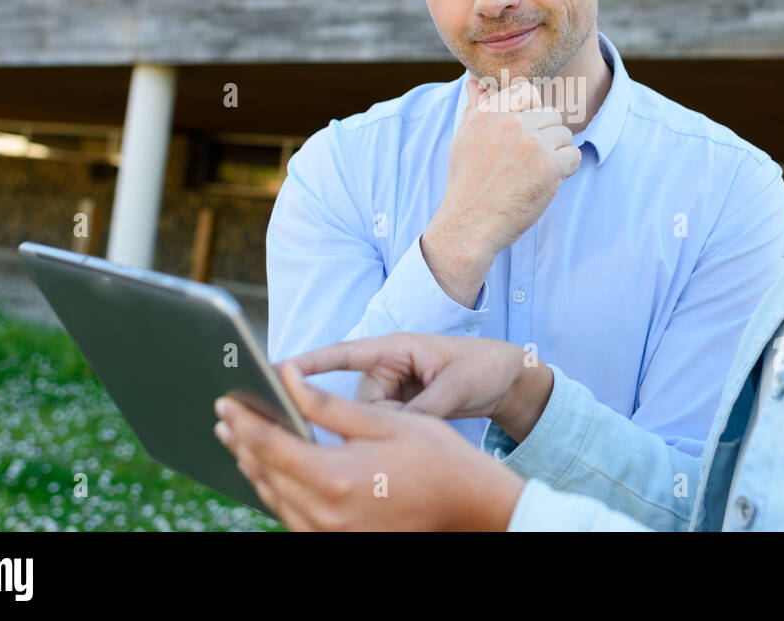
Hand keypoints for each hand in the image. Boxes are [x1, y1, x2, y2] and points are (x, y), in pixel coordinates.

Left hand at [214, 361, 524, 530]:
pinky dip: (276, 489)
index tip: (226, 399)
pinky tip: (272, 472)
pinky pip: (292, 515)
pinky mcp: (337, 541)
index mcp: (335, 478)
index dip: (244, 419)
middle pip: (265, 473)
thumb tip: (285, 376)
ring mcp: (329, 533)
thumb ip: (327, 403)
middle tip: (225, 414)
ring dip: (254, 466)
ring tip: (239, 439)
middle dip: (242, 441)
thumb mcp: (384, 421)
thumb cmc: (436, 458)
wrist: (470, 506)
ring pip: (274, 497)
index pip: (270, 445)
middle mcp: (325, 513)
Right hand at [276, 332, 553, 440]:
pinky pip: (383, 427)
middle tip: (417, 420)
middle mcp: (386, 368)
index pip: (343, 354)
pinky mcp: (398, 409)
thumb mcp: (455, 385)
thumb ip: (422, 408)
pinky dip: (397, 435)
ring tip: (431, 420)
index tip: (277, 370)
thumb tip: (394, 433)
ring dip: (390, 430)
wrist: (507, 378)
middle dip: (376, 420)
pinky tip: (421, 434)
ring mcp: (391, 390)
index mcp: (394, 348)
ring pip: (368, 421)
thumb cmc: (483, 367)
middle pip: (356, 402)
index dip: (309, 363)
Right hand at [421, 78, 580, 304]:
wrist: (469, 223)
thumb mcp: (464, 138)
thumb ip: (475, 107)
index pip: (529, 93)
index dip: (533, 114)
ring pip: (565, 136)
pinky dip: (565, 171)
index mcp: (490, 112)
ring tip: (534, 174)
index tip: (524, 136)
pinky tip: (544, 183)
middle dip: (546, 137)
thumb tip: (474, 83)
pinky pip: (574, 156)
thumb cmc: (467, 182)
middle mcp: (512, 123)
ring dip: (556, 154)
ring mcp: (532, 144)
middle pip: (551, 115)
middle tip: (527, 162)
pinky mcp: (549, 167)